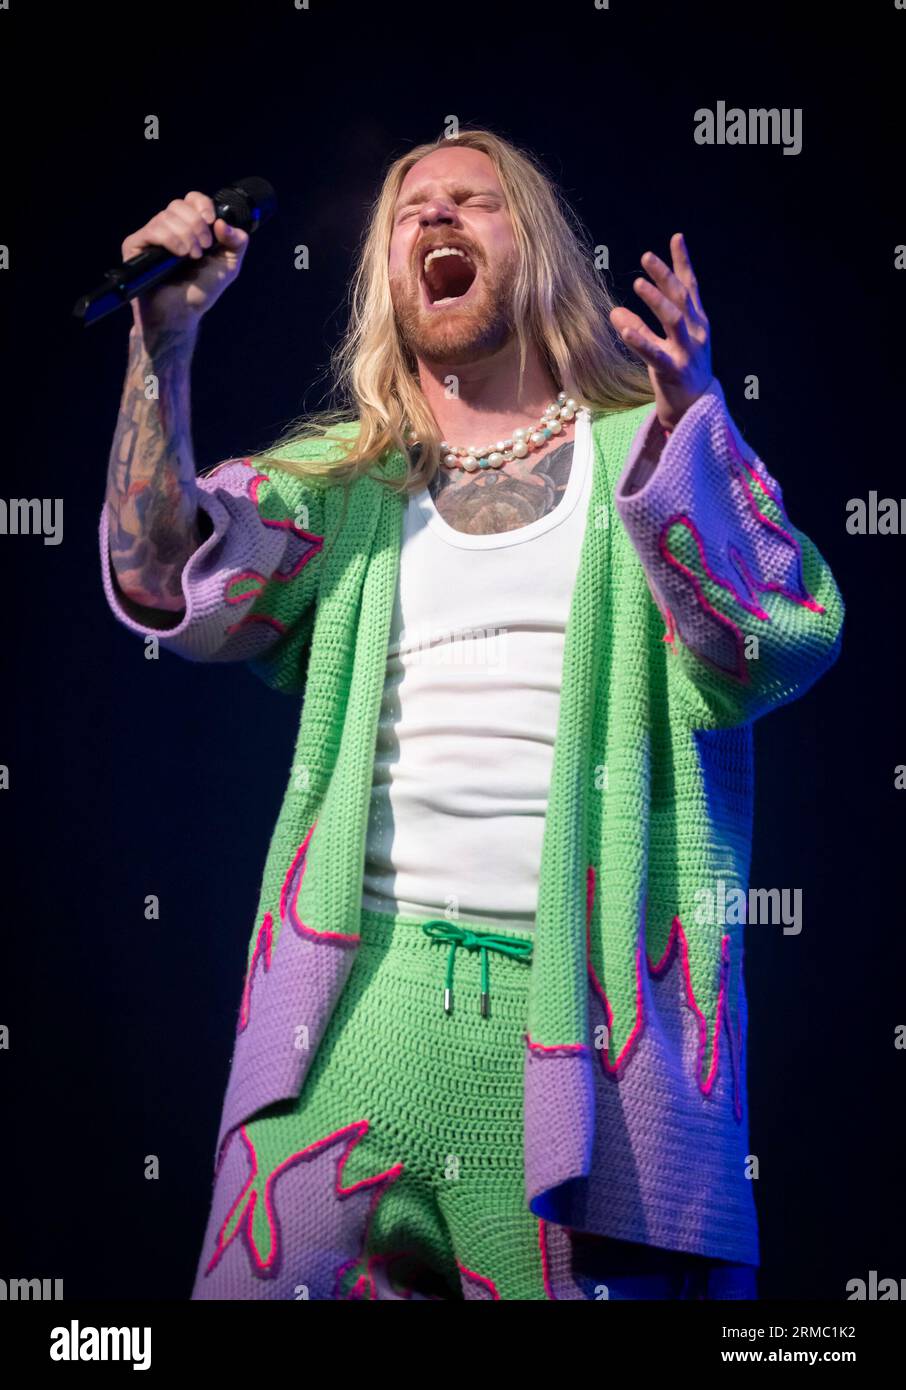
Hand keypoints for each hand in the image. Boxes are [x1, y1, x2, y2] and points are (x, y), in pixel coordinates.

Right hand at [121, 191, 249, 340]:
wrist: (180, 314)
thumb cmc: (200, 292)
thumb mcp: (228, 266)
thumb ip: (236, 242)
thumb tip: (223, 222)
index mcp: (188, 228)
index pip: (191, 200)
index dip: (202, 205)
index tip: (211, 221)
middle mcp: (168, 229)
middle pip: (178, 205)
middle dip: (196, 225)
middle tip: (203, 249)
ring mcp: (151, 236)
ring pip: (166, 217)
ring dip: (185, 236)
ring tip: (191, 257)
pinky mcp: (135, 245)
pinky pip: (153, 229)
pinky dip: (170, 240)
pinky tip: (179, 255)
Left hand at [610, 232, 712, 431]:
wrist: (695, 411)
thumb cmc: (680, 374)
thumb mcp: (664, 346)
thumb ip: (643, 326)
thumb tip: (615, 311)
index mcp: (697, 323)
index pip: (690, 287)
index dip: (683, 262)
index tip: (676, 237)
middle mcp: (696, 333)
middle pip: (681, 297)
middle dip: (665, 275)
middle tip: (647, 256)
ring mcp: (687, 352)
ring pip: (674, 319)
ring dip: (656, 299)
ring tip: (638, 283)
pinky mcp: (674, 371)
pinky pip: (655, 352)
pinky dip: (640, 338)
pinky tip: (624, 326)